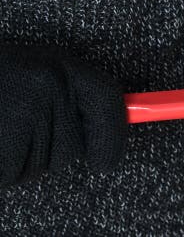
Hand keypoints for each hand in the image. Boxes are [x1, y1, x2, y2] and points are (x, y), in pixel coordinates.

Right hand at [0, 44, 128, 186]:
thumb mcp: (30, 74)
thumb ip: (65, 98)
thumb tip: (104, 141)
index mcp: (59, 65)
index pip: (108, 102)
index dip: (113, 137)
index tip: (107, 162)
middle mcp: (47, 85)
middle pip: (72, 148)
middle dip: (48, 151)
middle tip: (13, 127)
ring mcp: (22, 113)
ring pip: (38, 167)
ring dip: (17, 161)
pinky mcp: (2, 146)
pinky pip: (9, 176)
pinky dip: (0, 171)